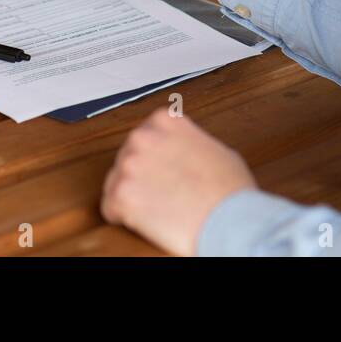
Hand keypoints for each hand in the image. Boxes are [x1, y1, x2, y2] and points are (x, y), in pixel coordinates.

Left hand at [102, 108, 256, 255]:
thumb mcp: (214, 148)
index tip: (159, 168)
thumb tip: (183, 152)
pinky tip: (140, 220)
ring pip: (115, 182)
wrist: (231, 220)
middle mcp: (144, 137)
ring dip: (130, 195)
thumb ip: (189, 143)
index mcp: (166, 121)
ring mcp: (130, 165)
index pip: (145, 134)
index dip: (152, 156)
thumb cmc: (229, 190)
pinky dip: (121, 216)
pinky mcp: (122, 195)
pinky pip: (109, 207)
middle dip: (139, 175)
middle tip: (157, 192)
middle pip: (127, 157)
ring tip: (152, 208)